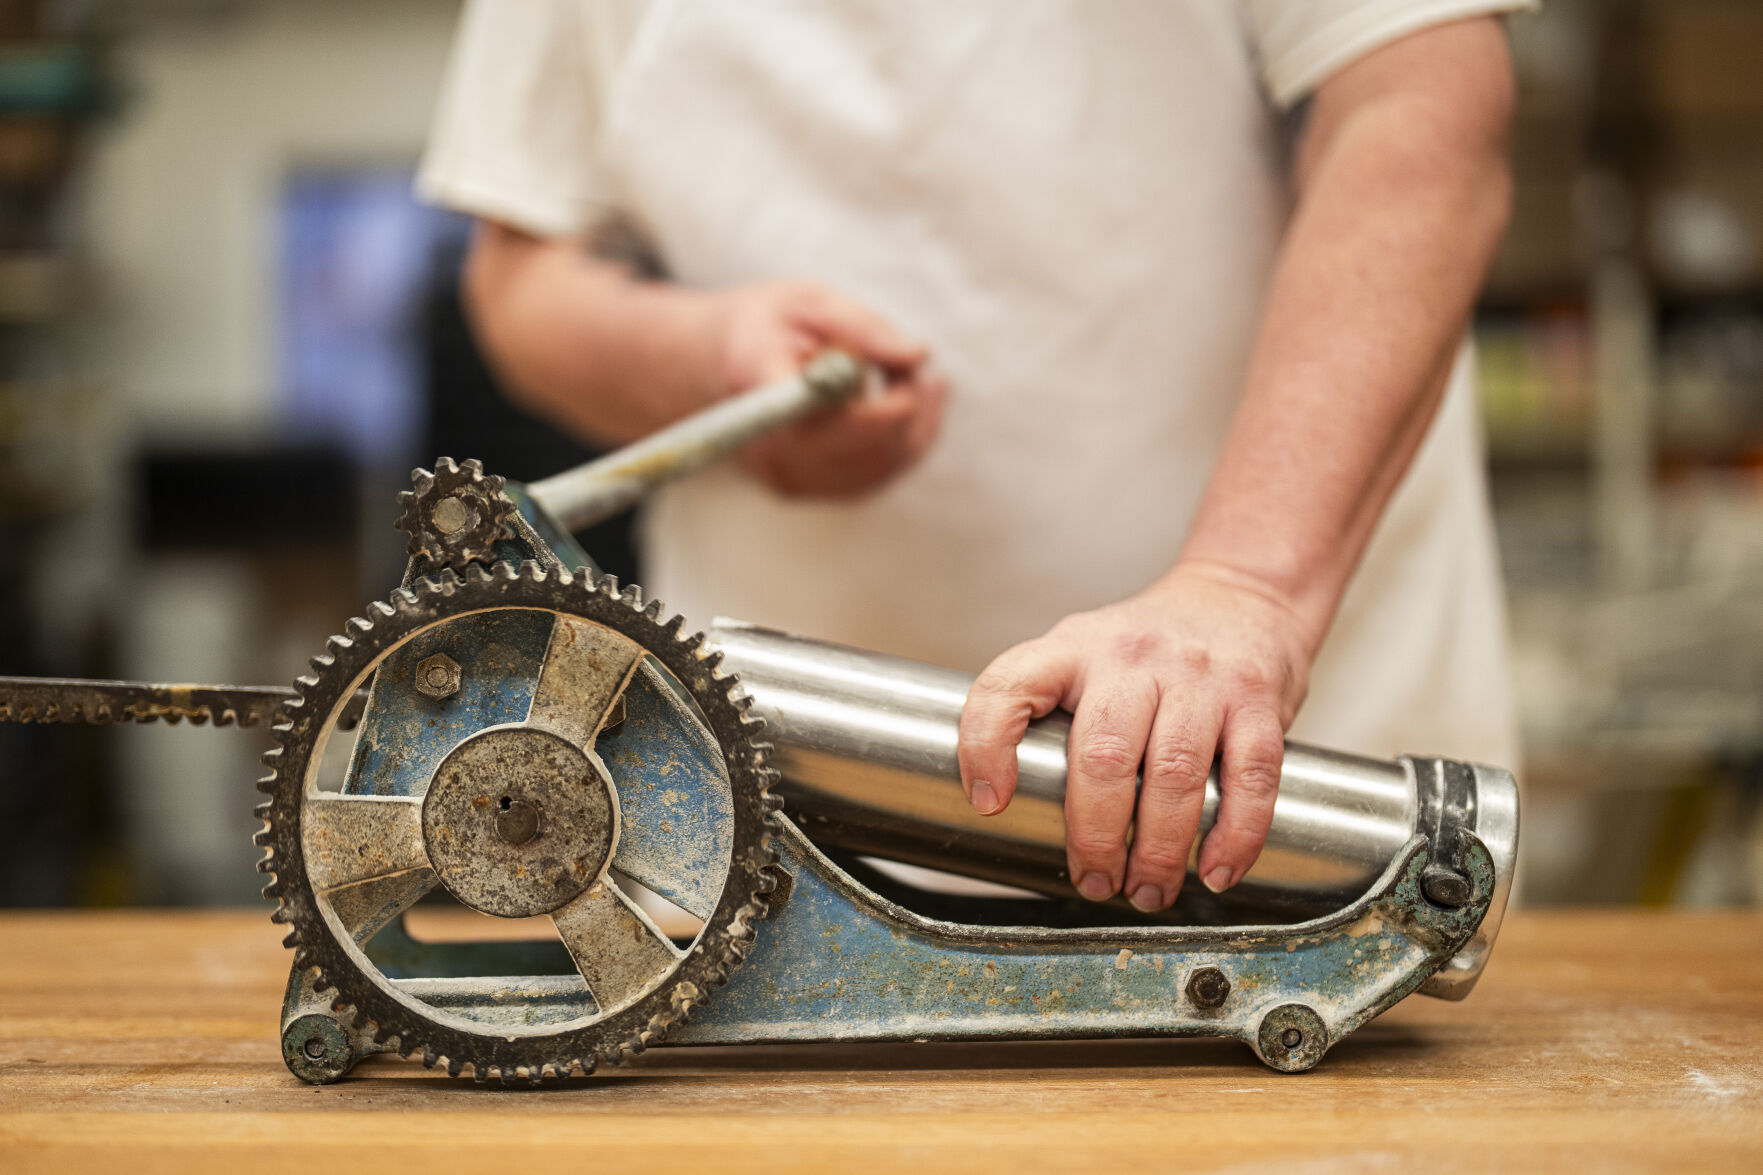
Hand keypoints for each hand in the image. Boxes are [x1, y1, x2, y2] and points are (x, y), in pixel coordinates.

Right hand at [707, 280, 946, 497]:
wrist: (716, 365)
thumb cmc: (763, 328)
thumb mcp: (809, 303)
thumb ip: (861, 327)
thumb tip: (917, 356)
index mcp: (766, 395)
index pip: (840, 422)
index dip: (888, 408)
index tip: (912, 371)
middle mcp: (772, 450)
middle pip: (870, 450)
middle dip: (911, 407)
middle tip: (913, 363)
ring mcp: (786, 477)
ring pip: (880, 468)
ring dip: (915, 426)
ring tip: (915, 378)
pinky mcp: (801, 489)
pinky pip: (871, 478)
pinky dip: (900, 445)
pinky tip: (905, 408)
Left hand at [956, 562, 1314, 911]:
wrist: (1241, 594)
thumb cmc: (1151, 646)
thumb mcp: (1084, 653)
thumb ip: (1050, 710)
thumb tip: (1015, 813)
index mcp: (1074, 648)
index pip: (1010, 686)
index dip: (986, 745)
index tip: (989, 802)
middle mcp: (1133, 656)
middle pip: (1103, 754)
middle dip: (1095, 835)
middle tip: (1096, 881)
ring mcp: (1199, 677)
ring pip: (1174, 773)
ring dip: (1159, 849)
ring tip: (1149, 890)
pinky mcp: (1257, 701)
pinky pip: (1249, 777)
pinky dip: (1234, 835)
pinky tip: (1215, 870)